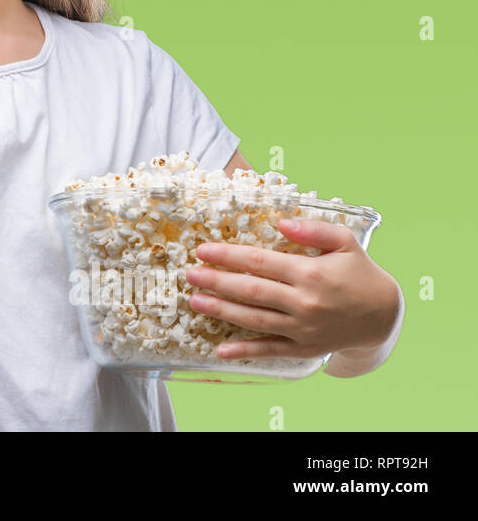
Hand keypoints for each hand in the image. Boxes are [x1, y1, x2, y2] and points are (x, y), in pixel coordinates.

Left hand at [183, 218, 402, 360]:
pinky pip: (270, 350)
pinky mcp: (304, 348)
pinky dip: (244, 351)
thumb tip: (281, 223)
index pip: (259, 263)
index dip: (228, 256)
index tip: (202, 250)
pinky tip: (220, 350)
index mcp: (310, 273)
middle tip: (190, 275)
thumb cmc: (359, 272)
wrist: (384, 315)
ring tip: (195, 302)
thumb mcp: (345, 242)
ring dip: (221, 312)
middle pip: (251, 291)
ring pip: (254, 320)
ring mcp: (303, 329)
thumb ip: (313, 230)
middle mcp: (304, 303)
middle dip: (216, 282)